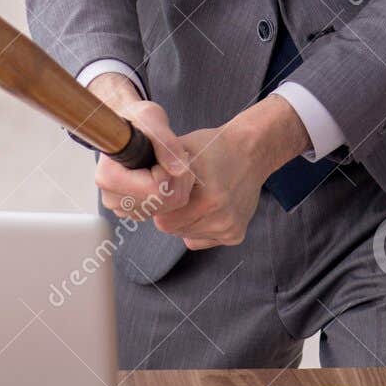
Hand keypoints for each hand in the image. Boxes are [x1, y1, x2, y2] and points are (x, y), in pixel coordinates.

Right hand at [90, 72, 193, 222]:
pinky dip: (172, 194)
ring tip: (170, 163)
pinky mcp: (133, 210)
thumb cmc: (137, 120)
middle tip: (175, 156)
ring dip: (176, 186)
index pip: (154, 189)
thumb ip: (166, 143)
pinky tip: (166, 175)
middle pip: (161, 202)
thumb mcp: (152, 119)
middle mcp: (110, 196)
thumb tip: (179, 170)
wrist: (130, 126)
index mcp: (109, 176)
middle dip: (177, 179)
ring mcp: (121, 206)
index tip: (167, 152)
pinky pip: (163, 211)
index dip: (168, 171)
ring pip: (165, 209)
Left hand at [153, 93, 309, 250]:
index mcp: (208, 198)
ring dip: (185, 219)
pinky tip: (209, 206)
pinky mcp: (235, 234)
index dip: (160, 204)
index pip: (163, 220)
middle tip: (182, 191)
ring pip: (186, 234)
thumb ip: (158, 170)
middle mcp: (221, 217)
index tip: (166, 190)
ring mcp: (229, 227)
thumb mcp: (181, 149)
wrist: (252, 151)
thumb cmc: (214, 147)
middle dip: (170, 213)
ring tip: (198, 195)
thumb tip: (133, 193)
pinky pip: (201, 239)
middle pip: (173, 229)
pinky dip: (199, 226)